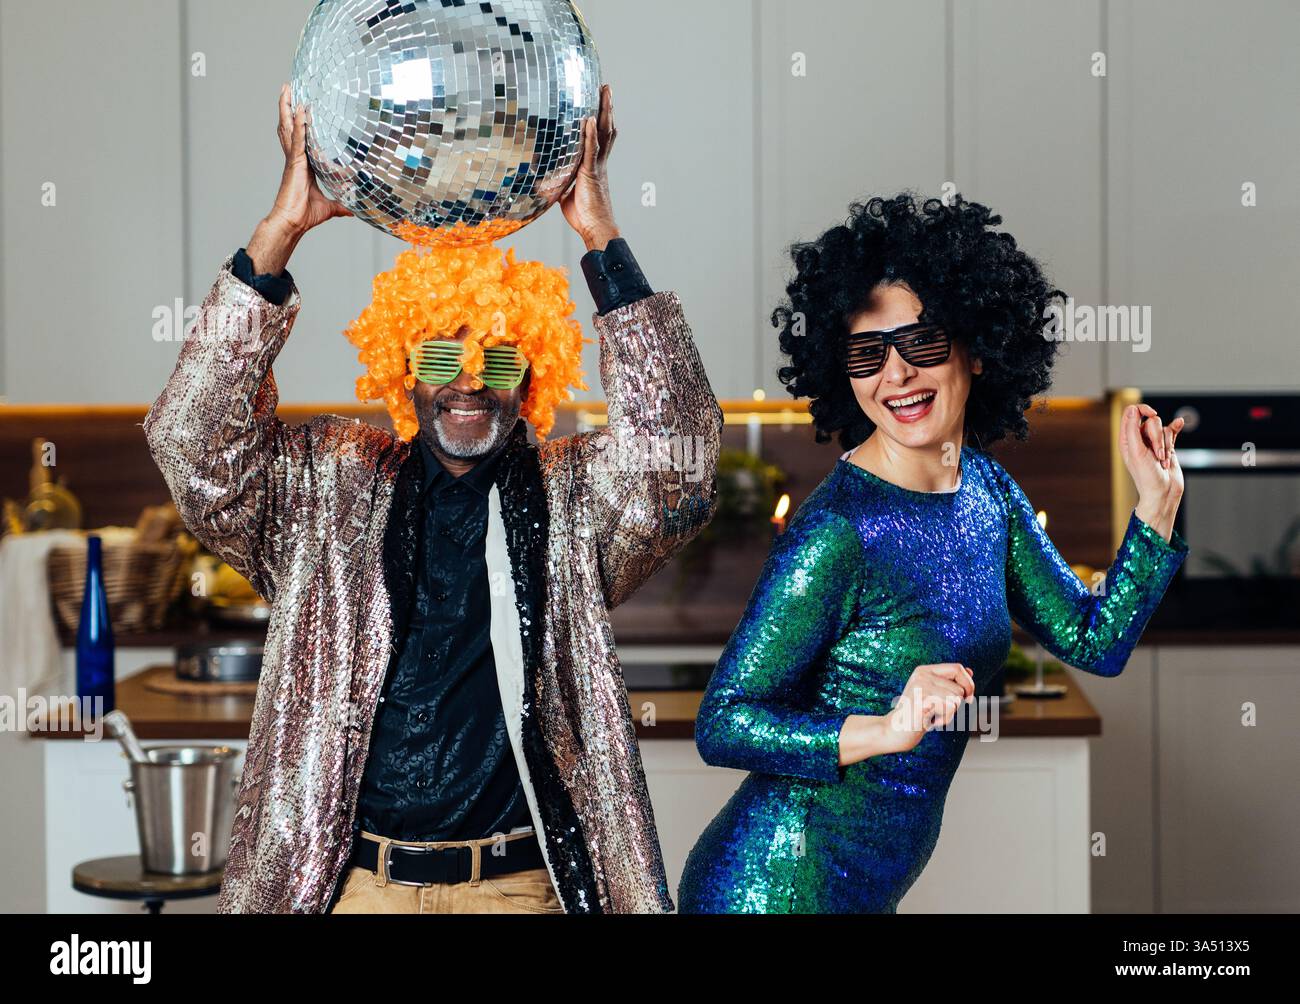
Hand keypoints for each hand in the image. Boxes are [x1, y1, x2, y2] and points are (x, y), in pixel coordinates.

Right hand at [266, 82, 352, 238]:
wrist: (293, 222)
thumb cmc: (304, 215)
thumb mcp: (329, 207)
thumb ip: (341, 204)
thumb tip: (353, 209)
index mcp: (303, 164)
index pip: (300, 137)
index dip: (298, 122)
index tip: (300, 106)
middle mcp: (296, 158)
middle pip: (289, 126)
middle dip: (288, 106)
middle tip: (288, 88)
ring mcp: (294, 159)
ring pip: (289, 127)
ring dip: (288, 107)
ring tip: (287, 89)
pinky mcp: (295, 163)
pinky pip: (297, 139)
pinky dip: (299, 124)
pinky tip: (301, 110)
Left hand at [560, 83, 619, 250]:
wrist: (596, 228)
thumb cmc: (583, 215)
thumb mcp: (563, 195)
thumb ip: (555, 183)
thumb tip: (537, 182)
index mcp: (594, 165)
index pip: (599, 137)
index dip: (600, 119)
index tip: (599, 103)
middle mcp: (599, 162)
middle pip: (606, 128)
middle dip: (606, 107)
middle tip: (606, 87)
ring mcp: (597, 166)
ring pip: (604, 133)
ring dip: (604, 112)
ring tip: (604, 92)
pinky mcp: (591, 173)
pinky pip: (592, 150)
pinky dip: (591, 134)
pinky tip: (590, 120)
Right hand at [839, 664, 974, 763]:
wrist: (894, 731)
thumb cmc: (917, 715)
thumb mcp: (934, 695)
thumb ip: (949, 683)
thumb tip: (970, 671)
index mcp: (924, 670)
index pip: (957, 668)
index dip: (968, 683)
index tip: (968, 699)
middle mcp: (922, 674)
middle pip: (960, 687)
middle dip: (959, 703)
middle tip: (946, 711)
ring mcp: (921, 686)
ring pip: (956, 699)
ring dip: (950, 713)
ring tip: (934, 716)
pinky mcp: (921, 699)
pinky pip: (949, 708)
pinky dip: (945, 719)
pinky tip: (932, 721)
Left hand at [1120, 403, 1183, 539]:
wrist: (1163, 493)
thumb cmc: (1146, 477)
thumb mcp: (1136, 451)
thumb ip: (1132, 429)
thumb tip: (1132, 409)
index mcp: (1126, 439)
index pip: (1132, 413)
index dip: (1143, 410)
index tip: (1152, 414)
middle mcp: (1139, 439)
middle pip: (1152, 421)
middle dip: (1158, 438)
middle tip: (1157, 455)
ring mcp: (1154, 442)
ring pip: (1164, 429)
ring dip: (1166, 445)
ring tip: (1162, 460)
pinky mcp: (1167, 446)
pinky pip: (1172, 431)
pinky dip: (1176, 429)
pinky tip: (1180, 423)